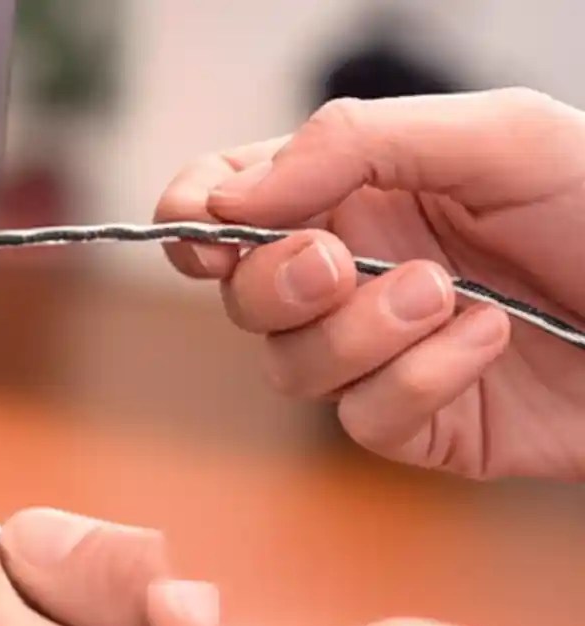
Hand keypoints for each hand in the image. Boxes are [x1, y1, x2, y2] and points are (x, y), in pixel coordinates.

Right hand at [157, 88, 584, 480]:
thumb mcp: (496, 137)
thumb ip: (355, 143)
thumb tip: (234, 199)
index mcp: (350, 192)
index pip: (227, 202)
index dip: (195, 215)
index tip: (209, 228)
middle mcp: (349, 272)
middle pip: (239, 293)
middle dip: (276, 282)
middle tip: (340, 262)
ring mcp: (375, 353)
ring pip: (287, 365)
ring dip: (359, 332)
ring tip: (446, 297)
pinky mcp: (414, 422)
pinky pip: (362, 418)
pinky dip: (419, 379)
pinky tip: (488, 340)